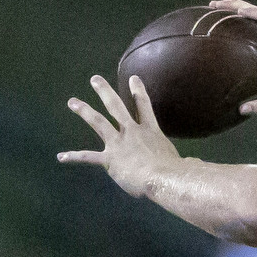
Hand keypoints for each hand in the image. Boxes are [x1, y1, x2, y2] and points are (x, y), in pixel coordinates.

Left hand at [58, 75, 178, 195]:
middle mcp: (132, 132)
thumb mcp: (182, 163)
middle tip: (94, 79)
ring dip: (84, 110)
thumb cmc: (176, 172)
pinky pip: (88, 157)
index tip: (133, 78)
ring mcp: (119, 143)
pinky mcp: (110, 159)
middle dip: (104, 91)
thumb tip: (196, 166)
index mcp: (150, 132)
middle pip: (116, 106)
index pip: (144, 106)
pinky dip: (74, 156)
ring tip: (72, 102)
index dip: (138, 91)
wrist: (163, 178)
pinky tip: (61, 157)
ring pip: (98, 122)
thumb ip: (186, 162)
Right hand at [207, 0, 256, 118]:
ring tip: (212, 8)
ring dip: (235, 8)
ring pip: (256, 14)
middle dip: (236, 5)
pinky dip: (239, 17)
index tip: (239, 12)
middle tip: (213, 6)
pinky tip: (222, 19)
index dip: (255, 14)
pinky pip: (255, 22)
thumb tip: (242, 109)